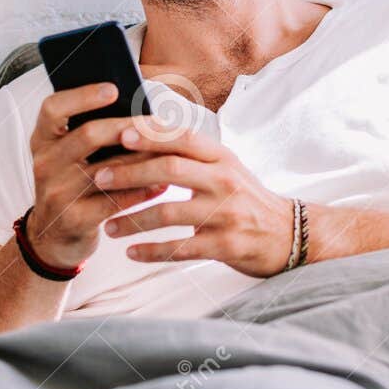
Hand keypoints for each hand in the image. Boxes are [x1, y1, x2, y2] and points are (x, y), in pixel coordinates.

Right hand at [25, 84, 165, 268]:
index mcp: (42, 139)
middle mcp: (45, 163)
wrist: (52, 236)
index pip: (52, 108)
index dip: (83, 96)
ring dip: (142, 161)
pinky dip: (141, 192)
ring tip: (170, 151)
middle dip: (127, 127)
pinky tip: (161, 185)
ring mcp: (57, 193)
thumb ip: (93, 132)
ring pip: (107, 170)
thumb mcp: (69, 155)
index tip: (114, 89)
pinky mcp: (74, 219)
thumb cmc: (72, 183)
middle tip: (156, 123)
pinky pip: (114, 201)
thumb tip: (139, 111)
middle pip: (87, 135)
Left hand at [93, 125, 292, 276]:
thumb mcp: (226, 168)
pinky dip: (151, 252)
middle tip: (99, 179)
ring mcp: (226, 214)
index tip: (119, 135)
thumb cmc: (246, 198)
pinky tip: (131, 253)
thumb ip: (192, 156)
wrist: (288, 234)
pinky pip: (180, 249)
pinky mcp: (225, 245)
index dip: (150, 134)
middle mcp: (225, 181)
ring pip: (169, 212)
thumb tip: (144, 137)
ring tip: (108, 226)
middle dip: (129, 173)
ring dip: (133, 219)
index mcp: (222, 157)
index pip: (182, 137)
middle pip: (170, 169)